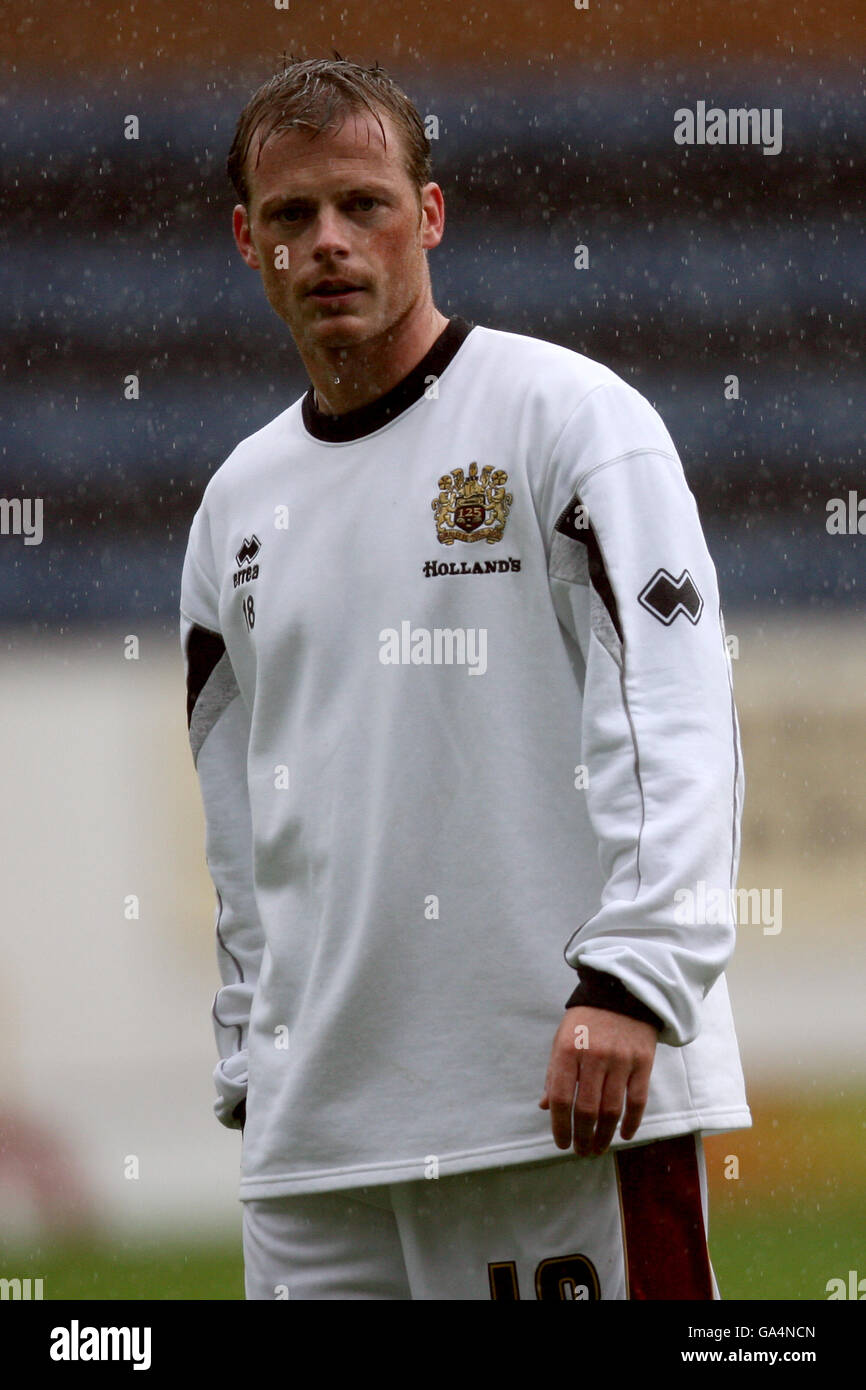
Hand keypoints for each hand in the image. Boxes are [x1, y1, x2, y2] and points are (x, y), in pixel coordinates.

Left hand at [539, 1006, 657, 1155]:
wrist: (622, 992)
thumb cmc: (586, 1020)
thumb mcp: (561, 1040)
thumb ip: (554, 1073)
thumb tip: (545, 1107)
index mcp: (567, 1050)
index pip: (560, 1097)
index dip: (559, 1126)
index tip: (561, 1143)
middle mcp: (594, 1056)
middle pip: (587, 1109)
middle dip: (582, 1137)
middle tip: (581, 1152)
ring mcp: (620, 1060)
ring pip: (612, 1110)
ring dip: (604, 1135)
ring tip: (598, 1148)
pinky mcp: (643, 1062)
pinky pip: (638, 1100)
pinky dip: (632, 1122)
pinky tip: (624, 1135)